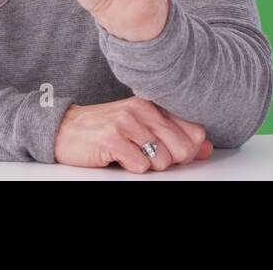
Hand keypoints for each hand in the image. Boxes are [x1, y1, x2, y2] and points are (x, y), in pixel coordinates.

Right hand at [53, 97, 213, 172]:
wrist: (65, 130)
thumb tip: (207, 148)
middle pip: (183, 149)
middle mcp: (142, 108)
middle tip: (146, 156)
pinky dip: (130, 168)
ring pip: (162, 160)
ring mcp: (126, 122)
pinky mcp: (112, 138)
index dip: (187, 150)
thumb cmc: (105, 131)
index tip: (167, 150)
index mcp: (153, 104)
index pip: (195, 132)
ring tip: (129, 155)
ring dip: (147, 166)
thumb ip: (176, 137)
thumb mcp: (144, 130)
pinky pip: (140, 166)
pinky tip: (118, 157)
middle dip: (169, 162)